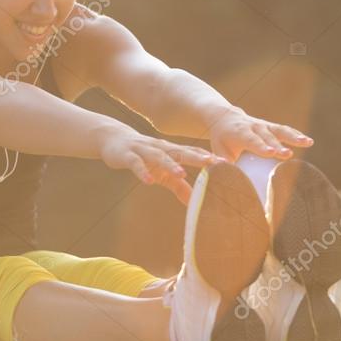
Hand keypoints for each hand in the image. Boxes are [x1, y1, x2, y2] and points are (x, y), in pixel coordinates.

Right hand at [98, 127, 219, 204]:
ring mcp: (144, 151)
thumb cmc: (142, 156)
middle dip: (196, 157)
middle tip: (213, 162)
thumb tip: (194, 202)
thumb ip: (177, 184)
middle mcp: (160, 149)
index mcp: (171, 151)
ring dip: (170, 165)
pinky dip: (142, 172)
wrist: (113, 138)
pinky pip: (136, 165)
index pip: (192, 153)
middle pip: (180, 152)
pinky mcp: (128, 156)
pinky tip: (148, 181)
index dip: (208, 158)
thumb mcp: (161, 172)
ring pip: (159, 157)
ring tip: (182, 173)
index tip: (227, 164)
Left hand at [208, 107, 313, 161]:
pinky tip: (309, 141)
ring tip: (307, 142)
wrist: (224, 117)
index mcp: (239, 133)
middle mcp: (253, 127)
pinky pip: (285, 130)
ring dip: (293, 137)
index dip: (261, 146)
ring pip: (279, 130)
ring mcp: (264, 125)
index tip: (271, 152)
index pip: (251, 140)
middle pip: (268, 137)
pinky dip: (296, 134)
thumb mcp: (218, 149)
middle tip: (287, 155)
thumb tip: (226, 174)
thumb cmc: (221, 139)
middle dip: (278, 145)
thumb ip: (223, 161)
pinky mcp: (271, 126)